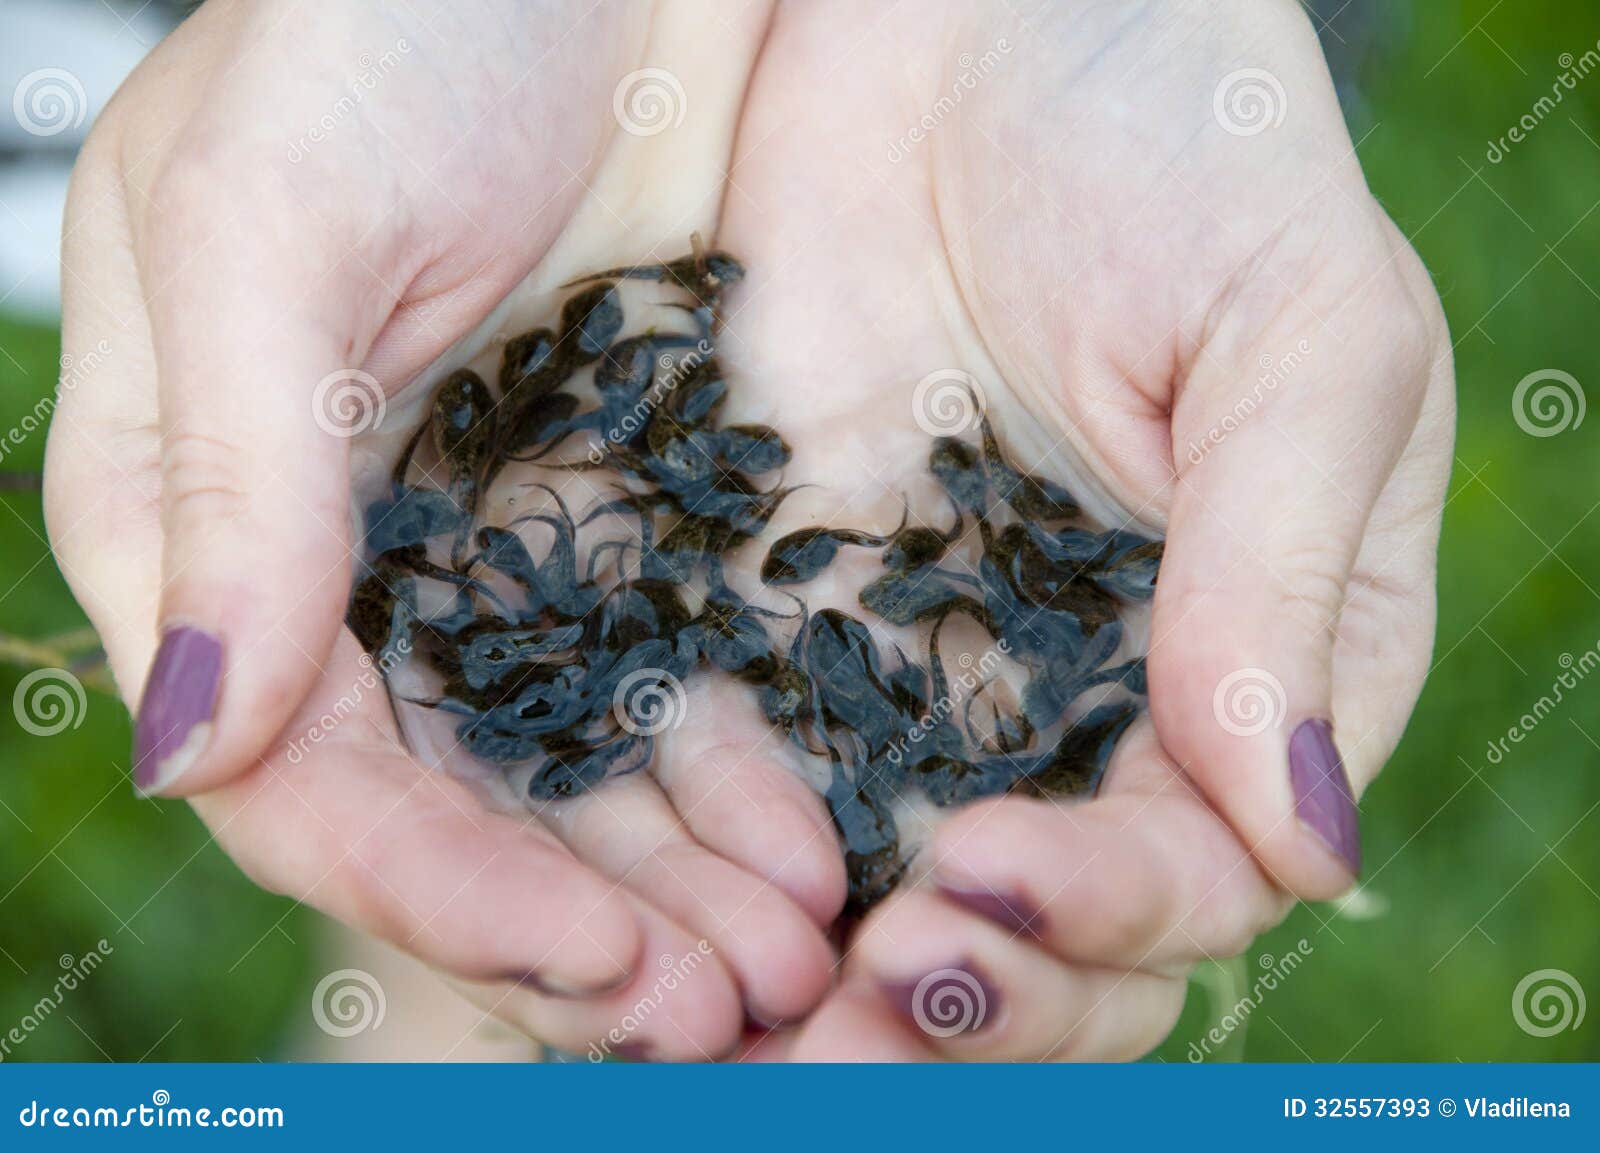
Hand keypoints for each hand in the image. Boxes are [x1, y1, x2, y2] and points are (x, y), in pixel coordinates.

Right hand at [44, 0, 844, 1059]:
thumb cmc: (398, 19)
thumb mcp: (272, 217)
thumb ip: (230, 481)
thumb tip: (191, 743)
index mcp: (231, 521)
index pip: (311, 770)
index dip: (429, 883)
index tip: (577, 958)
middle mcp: (369, 568)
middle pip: (457, 813)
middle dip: (573, 933)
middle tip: (708, 1028)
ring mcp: (516, 551)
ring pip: (581, 782)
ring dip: (673, 893)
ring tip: (789, 973)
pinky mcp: (650, 516)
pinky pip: (689, 686)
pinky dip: (746, 780)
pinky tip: (825, 846)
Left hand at [702, 0, 1451, 1058]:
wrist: (969, 9)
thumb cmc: (1181, 138)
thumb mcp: (1296, 335)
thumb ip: (1286, 580)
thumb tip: (1308, 841)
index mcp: (1232, 668)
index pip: (1185, 871)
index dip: (1099, 918)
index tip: (985, 881)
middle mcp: (1068, 703)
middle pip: (1025, 933)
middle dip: (949, 1011)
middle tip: (844, 1029)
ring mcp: (908, 666)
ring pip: (869, 895)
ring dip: (802, 991)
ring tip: (719, 1031)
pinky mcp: (762, 606)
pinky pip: (729, 773)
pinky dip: (692, 860)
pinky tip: (636, 908)